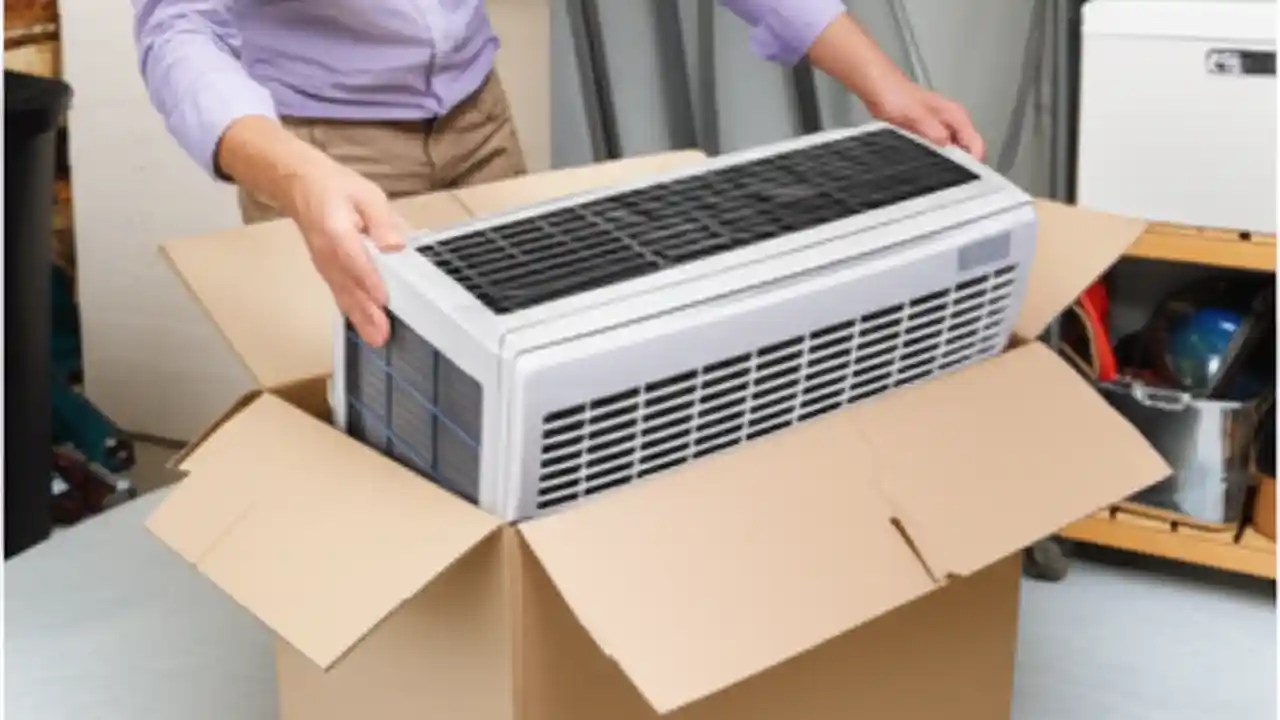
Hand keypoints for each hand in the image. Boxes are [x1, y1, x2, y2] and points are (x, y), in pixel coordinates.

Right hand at [283, 155, 406, 347]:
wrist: (300, 185)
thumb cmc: (337, 188)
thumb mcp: (366, 193)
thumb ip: (382, 220)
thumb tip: (395, 245)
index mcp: (337, 231)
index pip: (355, 260)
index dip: (369, 280)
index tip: (383, 300)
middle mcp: (328, 254)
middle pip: (348, 286)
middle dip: (366, 312)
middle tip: (382, 336)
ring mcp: (325, 264)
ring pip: (343, 295)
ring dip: (359, 319)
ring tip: (375, 339)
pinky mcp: (327, 270)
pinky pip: (339, 293)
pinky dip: (351, 312)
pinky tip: (363, 326)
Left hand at [805, 13, 985, 160]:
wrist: (878, 88)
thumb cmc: (896, 93)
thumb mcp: (918, 115)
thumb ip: (934, 132)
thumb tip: (946, 147)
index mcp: (955, 115)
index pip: (975, 143)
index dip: (973, 161)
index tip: (964, 174)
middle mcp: (949, 121)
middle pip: (964, 150)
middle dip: (957, 164)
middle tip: (945, 174)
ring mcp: (937, 128)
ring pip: (949, 152)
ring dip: (943, 161)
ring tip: (932, 169)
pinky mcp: (924, 133)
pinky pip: (934, 150)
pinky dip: (930, 158)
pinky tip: (921, 161)